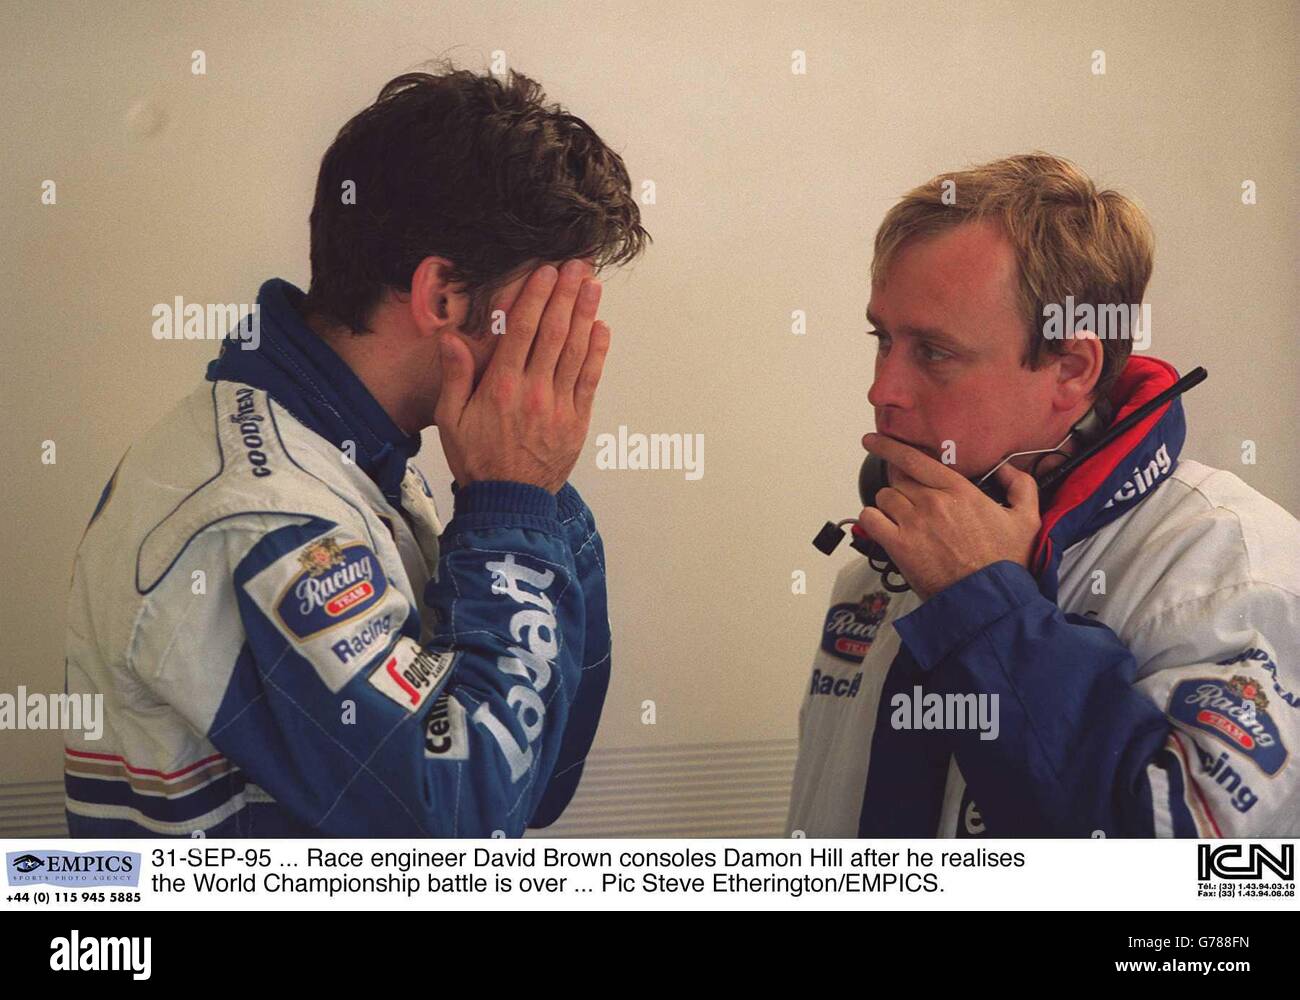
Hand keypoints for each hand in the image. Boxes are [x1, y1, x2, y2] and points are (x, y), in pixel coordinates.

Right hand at [435, 259, 608, 493]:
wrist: (509, 502)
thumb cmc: (478, 461)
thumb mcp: (451, 420)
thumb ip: (455, 376)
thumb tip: (451, 338)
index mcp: (501, 387)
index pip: (521, 330)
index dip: (536, 297)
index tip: (545, 273)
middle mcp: (533, 391)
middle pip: (554, 332)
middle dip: (566, 295)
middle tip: (577, 267)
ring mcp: (559, 406)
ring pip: (576, 351)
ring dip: (586, 315)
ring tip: (593, 286)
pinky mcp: (577, 421)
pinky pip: (590, 380)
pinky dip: (598, 352)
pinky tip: (601, 328)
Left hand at [856, 432, 1040, 599]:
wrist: (988, 599)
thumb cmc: (1005, 563)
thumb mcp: (1027, 518)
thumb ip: (1021, 486)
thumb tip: (1007, 469)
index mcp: (958, 490)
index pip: (914, 458)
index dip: (889, 446)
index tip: (875, 440)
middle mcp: (932, 502)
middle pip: (897, 477)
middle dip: (897, 480)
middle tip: (904, 490)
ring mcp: (913, 523)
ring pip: (884, 497)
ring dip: (889, 503)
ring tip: (902, 516)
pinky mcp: (899, 546)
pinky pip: (871, 519)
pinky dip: (873, 518)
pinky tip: (884, 525)